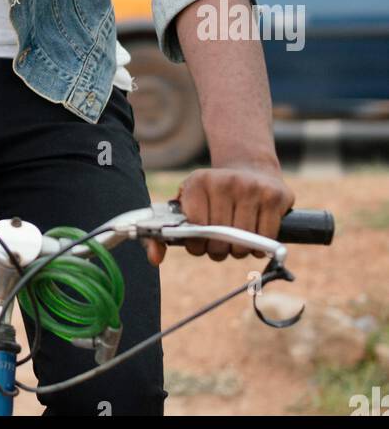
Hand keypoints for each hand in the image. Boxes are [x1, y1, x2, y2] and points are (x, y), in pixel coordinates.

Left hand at [144, 162, 295, 266]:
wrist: (251, 169)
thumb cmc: (213, 196)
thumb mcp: (187, 205)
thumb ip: (163, 235)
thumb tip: (154, 259)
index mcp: (198, 182)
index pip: (195, 230)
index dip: (198, 245)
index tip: (201, 244)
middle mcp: (224, 181)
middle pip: (220, 240)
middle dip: (220, 250)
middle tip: (221, 243)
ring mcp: (251, 187)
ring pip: (244, 243)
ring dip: (240, 250)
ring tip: (237, 239)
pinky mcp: (274, 196)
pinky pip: (266, 239)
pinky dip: (261, 246)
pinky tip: (255, 234)